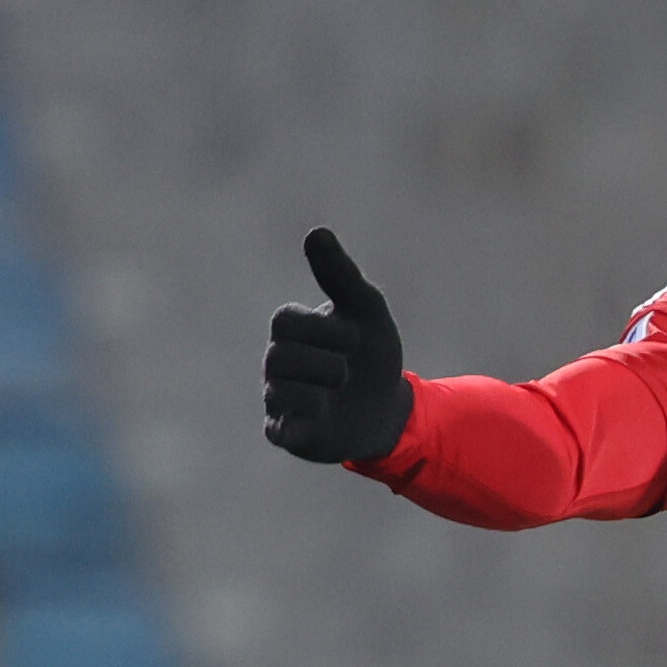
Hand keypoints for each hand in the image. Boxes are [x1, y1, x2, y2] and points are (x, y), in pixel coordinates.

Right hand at [262, 227, 414, 463]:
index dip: (324, 330)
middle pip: (279, 357)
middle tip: (349, 370)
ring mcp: (279, 399)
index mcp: (291, 330)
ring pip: (280, 392)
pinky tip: (316, 418)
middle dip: (324, 362)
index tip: (356, 338)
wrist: (389, 408)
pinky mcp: (288, 434)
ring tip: (341, 390)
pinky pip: (279, 430)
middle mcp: (277, 363)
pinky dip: (298, 424)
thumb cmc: (372, 354)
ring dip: (321, 390)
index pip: (284, 321)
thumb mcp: (366, 310)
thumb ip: (340, 274)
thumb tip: (316, 232)